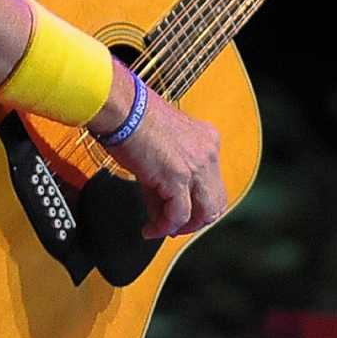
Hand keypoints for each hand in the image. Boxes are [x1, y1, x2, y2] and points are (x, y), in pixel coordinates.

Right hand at [99, 65, 225, 238]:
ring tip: (160, 230)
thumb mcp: (159, 147)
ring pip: (204, 213)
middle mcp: (207, 152)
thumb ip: (164, 178)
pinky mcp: (178, 178)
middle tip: (172, 227)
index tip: (177, 213)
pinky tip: (150, 229)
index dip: (196, 204)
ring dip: (183, 228)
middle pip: (215, 201)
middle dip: (195, 221)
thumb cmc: (131, 117)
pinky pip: (178, 215)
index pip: (212, 183)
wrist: (121, 106)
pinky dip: (164, 226)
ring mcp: (196, 165)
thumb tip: (159, 209)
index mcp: (206, 139)